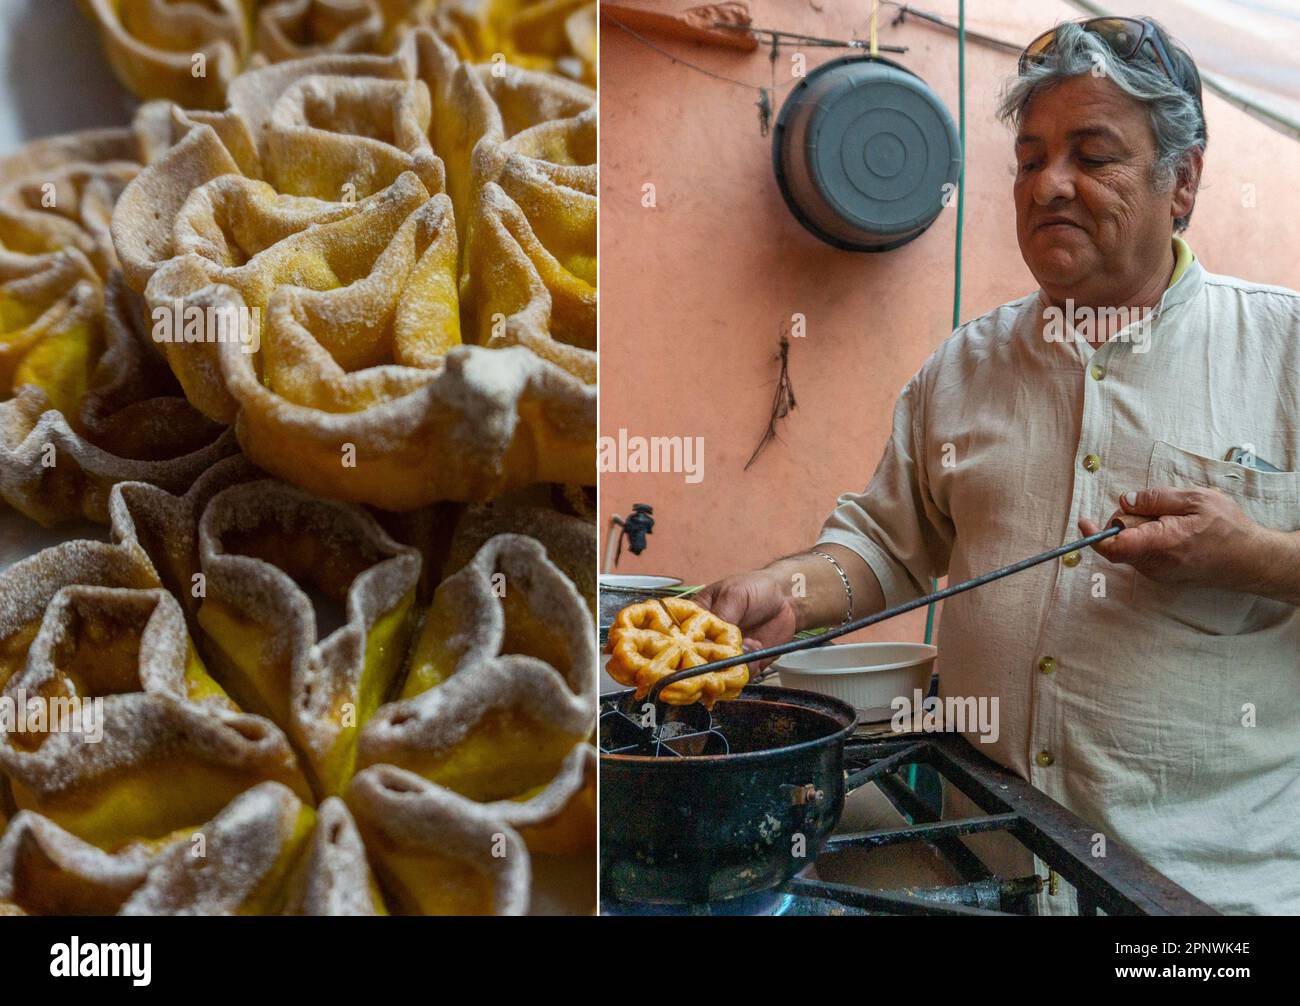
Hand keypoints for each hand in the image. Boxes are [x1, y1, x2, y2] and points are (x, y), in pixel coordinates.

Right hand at [692, 570, 796, 669]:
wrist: (785, 599)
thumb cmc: (755, 588)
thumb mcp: (734, 595)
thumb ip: (721, 615)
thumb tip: (709, 638)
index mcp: (697, 619)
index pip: (680, 638)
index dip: (684, 647)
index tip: (699, 648)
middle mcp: (706, 639)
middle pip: (696, 661)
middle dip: (712, 660)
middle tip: (731, 648)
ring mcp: (723, 654)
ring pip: (717, 673)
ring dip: (734, 663)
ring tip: (752, 643)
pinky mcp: (740, 665)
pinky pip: (738, 677)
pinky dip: (748, 667)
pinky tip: (758, 648)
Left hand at [1078, 486, 1262, 588]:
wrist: (1250, 560)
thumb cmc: (1227, 528)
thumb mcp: (1195, 500)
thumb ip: (1156, 498)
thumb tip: (1125, 500)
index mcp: (1161, 543)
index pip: (1114, 545)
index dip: (1094, 534)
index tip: (1084, 521)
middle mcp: (1155, 563)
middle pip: (1121, 540)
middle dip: (1127, 519)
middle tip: (1156, 508)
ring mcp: (1158, 573)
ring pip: (1131, 546)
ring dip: (1141, 529)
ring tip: (1173, 520)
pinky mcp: (1162, 575)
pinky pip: (1143, 553)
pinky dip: (1149, 538)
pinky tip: (1175, 531)